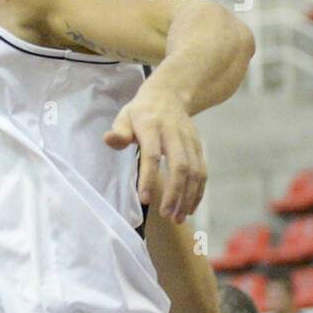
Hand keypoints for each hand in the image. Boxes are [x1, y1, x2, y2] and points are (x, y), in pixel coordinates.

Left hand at [104, 82, 204, 222]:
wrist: (170, 94)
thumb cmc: (140, 112)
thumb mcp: (124, 116)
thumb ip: (119, 131)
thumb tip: (110, 140)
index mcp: (151, 126)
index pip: (152, 154)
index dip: (149, 177)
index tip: (145, 199)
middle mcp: (174, 133)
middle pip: (179, 166)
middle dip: (175, 193)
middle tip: (166, 215)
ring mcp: (189, 140)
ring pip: (195, 171)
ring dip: (188, 196)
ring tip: (178, 218)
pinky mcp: (198, 146)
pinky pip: (202, 171)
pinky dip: (198, 191)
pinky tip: (190, 208)